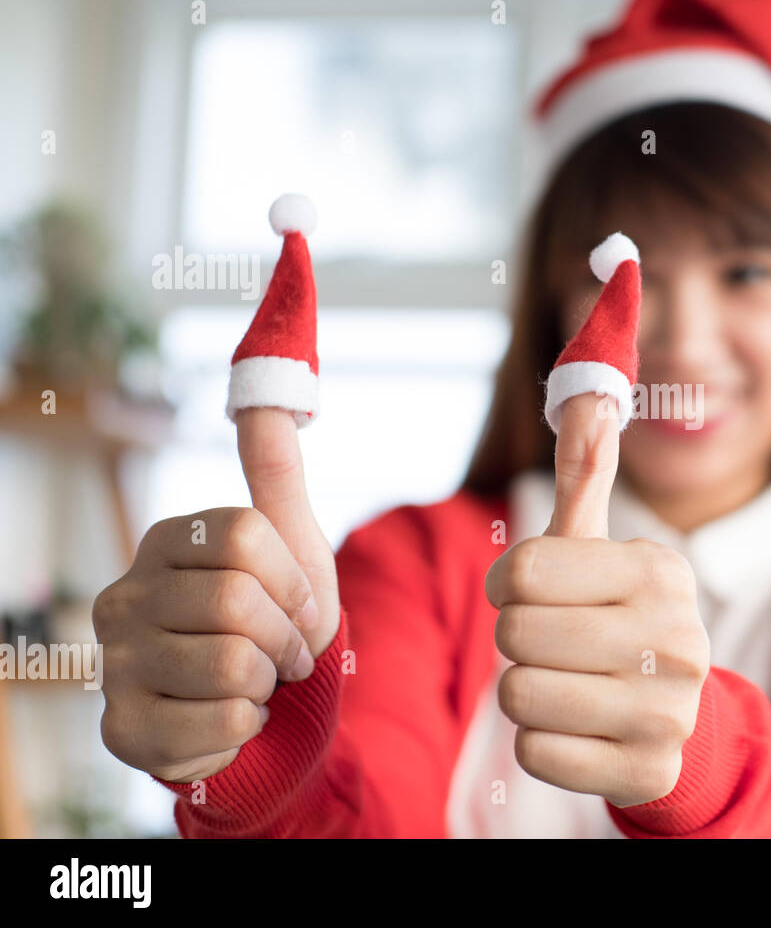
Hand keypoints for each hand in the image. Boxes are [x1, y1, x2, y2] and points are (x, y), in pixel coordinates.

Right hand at [94, 407, 339, 782]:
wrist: (274, 713)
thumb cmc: (279, 622)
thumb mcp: (290, 542)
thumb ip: (274, 470)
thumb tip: (267, 399)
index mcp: (165, 542)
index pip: (244, 535)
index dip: (293, 581)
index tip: (298, 606)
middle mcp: (123, 596)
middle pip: (237, 603)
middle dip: (286, 639)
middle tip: (282, 656)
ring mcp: (114, 665)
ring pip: (233, 666)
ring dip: (268, 684)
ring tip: (254, 685)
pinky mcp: (122, 730)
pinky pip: (222, 724)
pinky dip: (248, 727)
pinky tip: (229, 720)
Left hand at [484, 394, 710, 807]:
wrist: (676, 719)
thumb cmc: (616, 617)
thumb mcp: (601, 547)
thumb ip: (586, 472)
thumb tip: (588, 396)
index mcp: (660, 570)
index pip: (521, 571)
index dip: (507, 586)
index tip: (535, 596)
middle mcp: (678, 638)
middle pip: (516, 636)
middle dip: (517, 642)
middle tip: (554, 645)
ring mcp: (670, 710)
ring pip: (520, 696)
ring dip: (526, 693)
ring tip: (568, 685)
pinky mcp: (650, 770)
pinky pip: (537, 753)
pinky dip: (542, 743)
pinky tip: (581, 729)